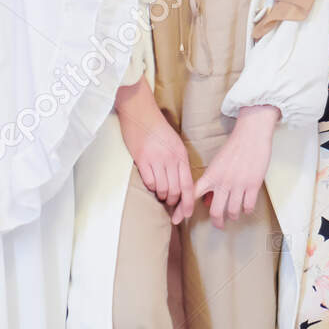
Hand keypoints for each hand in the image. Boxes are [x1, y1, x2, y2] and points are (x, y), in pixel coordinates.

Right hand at [115, 80, 193, 223]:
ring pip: (162, 189)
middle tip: (169, 203)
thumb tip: (181, 184)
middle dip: (173, 202)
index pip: (189, 185)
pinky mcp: (142, 160)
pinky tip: (150, 182)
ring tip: (159, 192)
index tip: (186, 215)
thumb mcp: (175, 144)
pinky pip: (149, 182)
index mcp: (181, 155)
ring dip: (161, 195)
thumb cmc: (157, 129)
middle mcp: (171, 159)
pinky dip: (150, 187)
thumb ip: (179, 162)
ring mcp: (157, 160)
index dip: (188, 203)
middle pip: (176, 191)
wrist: (140, 113)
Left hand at [193, 105, 277, 229]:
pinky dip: (246, 210)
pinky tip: (246, 208)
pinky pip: (248, 206)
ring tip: (234, 215)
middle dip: (217, 222)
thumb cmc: (233, 147)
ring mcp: (238, 184)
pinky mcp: (253, 184)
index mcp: (210, 175)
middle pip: (216, 211)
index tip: (176, 220)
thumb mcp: (217, 163)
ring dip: (233, 216)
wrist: (251, 135)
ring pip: (233, 211)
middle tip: (218, 225)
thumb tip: (208, 201)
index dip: (182, 209)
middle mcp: (223, 182)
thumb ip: (211, 182)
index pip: (192, 195)